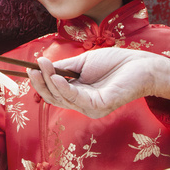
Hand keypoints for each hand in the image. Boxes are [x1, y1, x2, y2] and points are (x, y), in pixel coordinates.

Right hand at [27, 48, 164, 117]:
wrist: (140, 64)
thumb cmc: (114, 63)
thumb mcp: (82, 62)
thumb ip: (64, 67)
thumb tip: (42, 66)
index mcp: (78, 93)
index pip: (54, 93)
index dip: (40, 82)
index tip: (30, 68)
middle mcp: (82, 104)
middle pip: (54, 98)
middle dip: (41, 84)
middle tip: (32, 68)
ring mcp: (91, 107)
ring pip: (62, 99)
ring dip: (49, 82)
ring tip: (42, 67)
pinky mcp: (100, 106)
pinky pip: (77, 99)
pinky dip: (63, 88)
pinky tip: (56, 76)